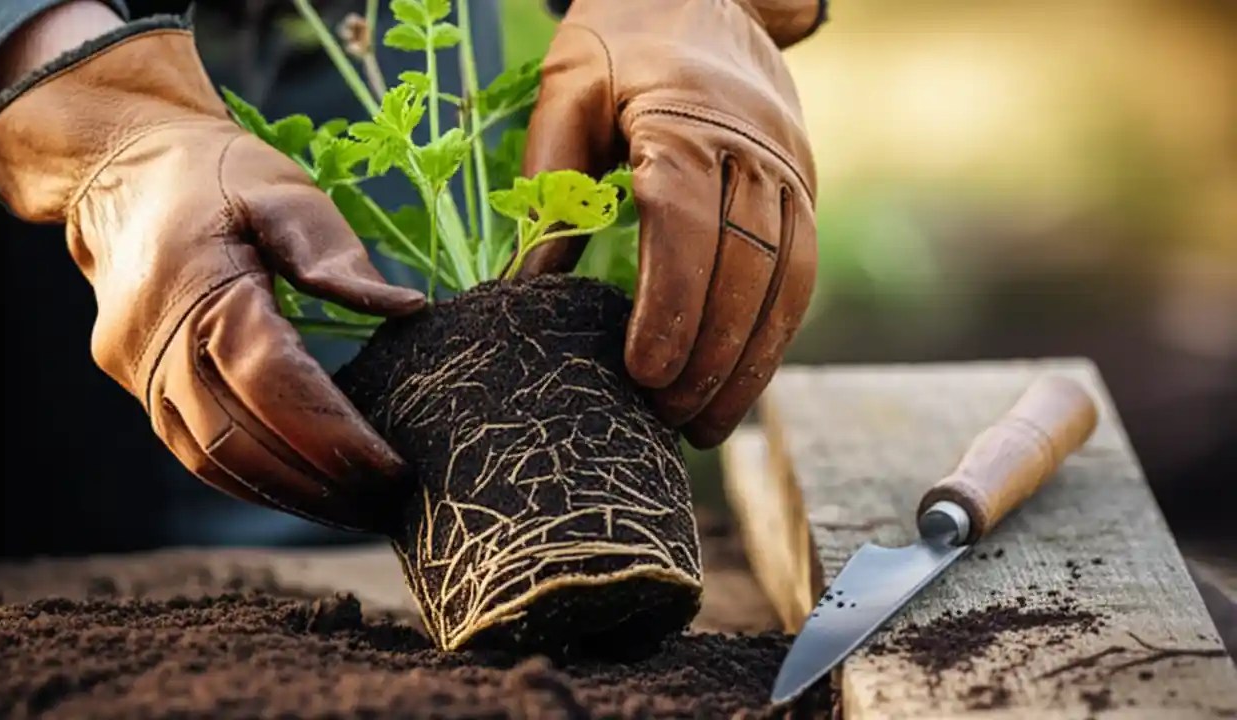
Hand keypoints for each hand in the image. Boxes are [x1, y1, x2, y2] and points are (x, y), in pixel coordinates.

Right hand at [0, 27, 424, 531]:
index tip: (393, 469)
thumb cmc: (216, 175)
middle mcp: (156, 342)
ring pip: (212, 460)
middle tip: (389, 503)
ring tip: (358, 510)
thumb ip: (336, 258)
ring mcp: (138, 371)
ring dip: (288, 494)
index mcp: (198, 289)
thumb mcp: (283, 193)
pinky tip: (307, 490)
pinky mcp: (138, 387)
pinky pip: (194, 451)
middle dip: (320, 481)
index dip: (335, 435)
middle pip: (240, 438)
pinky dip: (253, 478)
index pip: (273, 382)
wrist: (121, 170)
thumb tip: (407, 310)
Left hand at [519, 0, 823, 448]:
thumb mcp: (569, 88)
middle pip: (744, 264)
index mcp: (685, 117)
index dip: (670, 302)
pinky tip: (739, 383)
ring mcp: (790, 170)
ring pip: (785, 280)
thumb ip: (552, 181)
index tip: (641, 370)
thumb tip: (529, 287)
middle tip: (662, 417)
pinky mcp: (804, 190)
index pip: (684, 222)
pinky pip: (800, 274)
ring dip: (748, 360)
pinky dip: (773, 336)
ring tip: (702, 425)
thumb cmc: (625, 38)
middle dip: (708, 352)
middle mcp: (753, 147)